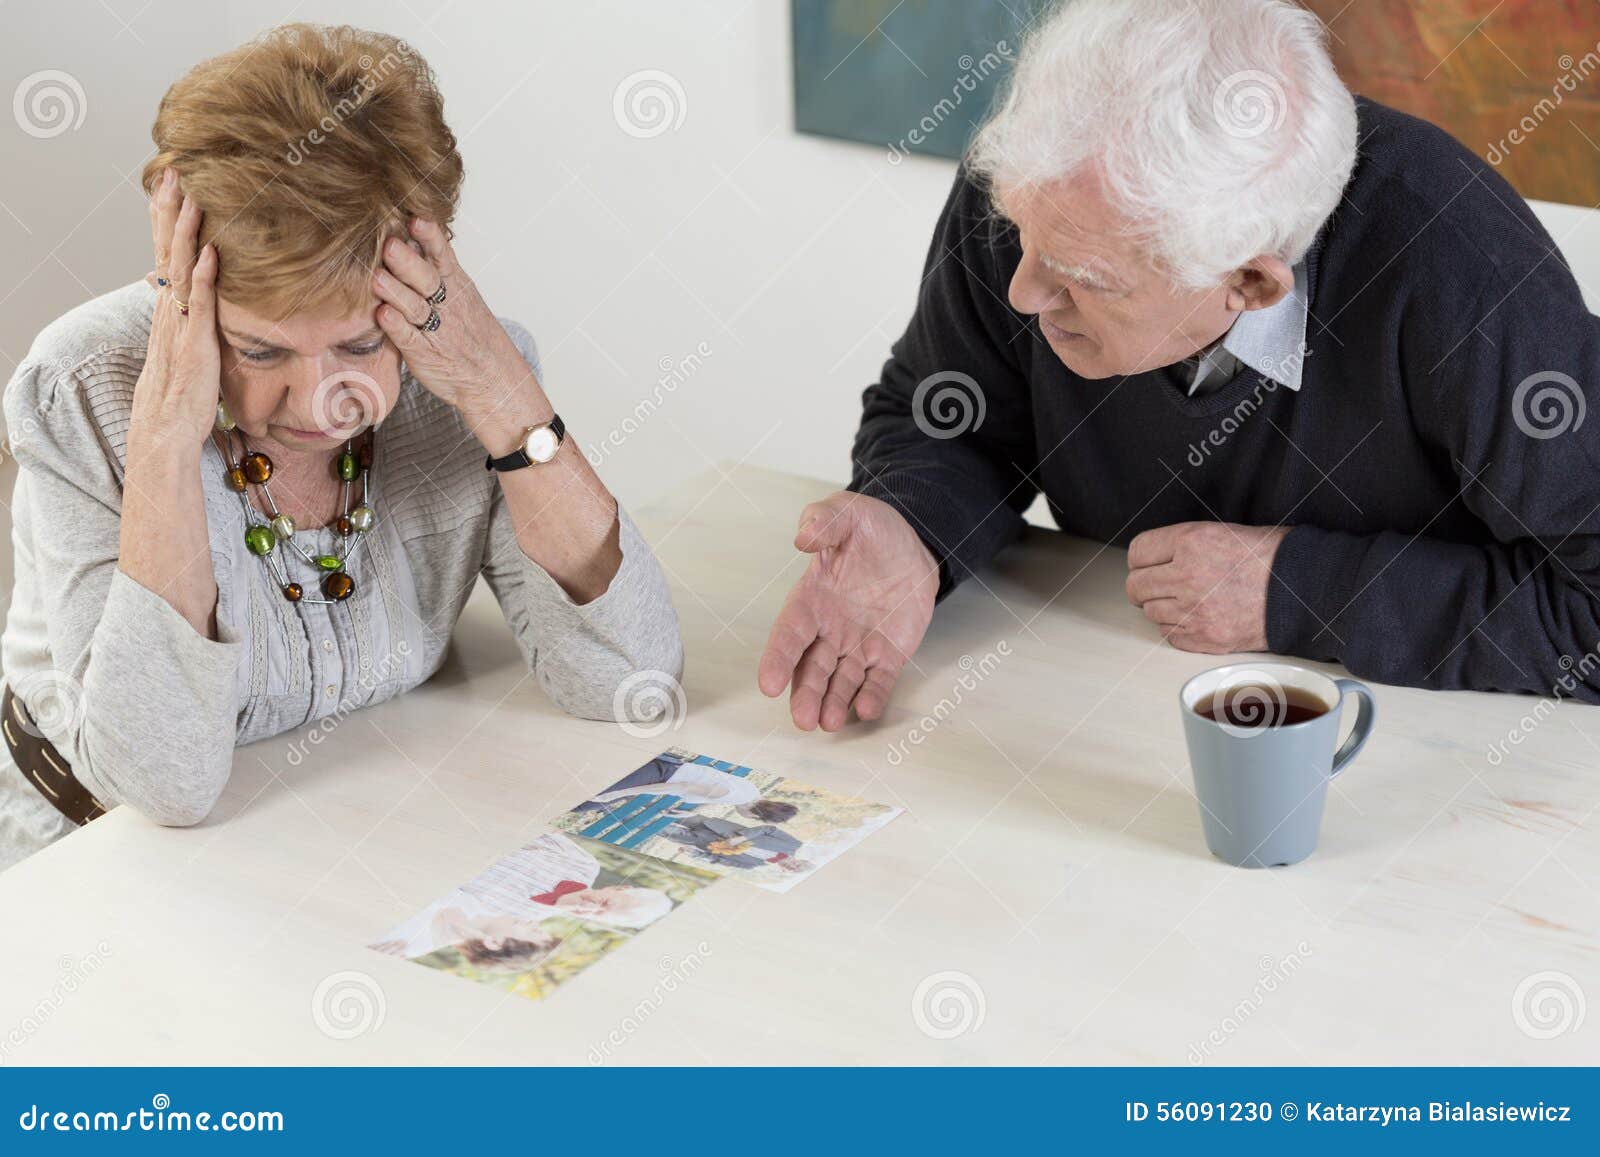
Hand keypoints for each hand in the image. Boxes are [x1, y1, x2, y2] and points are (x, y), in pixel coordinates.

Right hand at [129, 167, 220, 462]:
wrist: (166, 426)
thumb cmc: (182, 392)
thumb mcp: (187, 347)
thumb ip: (192, 321)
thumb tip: (199, 301)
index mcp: (169, 308)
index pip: (164, 252)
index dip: (166, 218)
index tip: (170, 185)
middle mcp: (170, 309)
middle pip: (166, 248)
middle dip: (170, 209)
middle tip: (175, 170)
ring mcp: (180, 322)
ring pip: (180, 266)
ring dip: (186, 229)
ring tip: (192, 194)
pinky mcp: (195, 340)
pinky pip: (199, 302)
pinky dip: (204, 274)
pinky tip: (210, 250)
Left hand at [372, 218, 539, 444]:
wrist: (492, 378)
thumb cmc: (470, 333)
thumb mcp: (462, 294)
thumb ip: (435, 267)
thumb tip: (407, 232)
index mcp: (455, 285)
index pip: (442, 255)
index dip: (430, 237)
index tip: (416, 218)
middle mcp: (446, 304)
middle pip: (426, 278)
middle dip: (408, 261)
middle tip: (390, 245)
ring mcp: (435, 329)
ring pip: (414, 307)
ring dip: (396, 292)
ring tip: (377, 278)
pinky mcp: (422, 353)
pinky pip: (409, 338)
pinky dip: (396, 327)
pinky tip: (382, 316)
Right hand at [758, 491, 938, 730]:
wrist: (912, 544)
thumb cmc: (870, 530)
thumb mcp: (848, 513)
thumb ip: (824, 521)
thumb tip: (803, 538)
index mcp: (811, 599)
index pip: (789, 633)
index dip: (778, 659)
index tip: (768, 684)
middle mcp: (829, 629)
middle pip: (812, 668)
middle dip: (806, 694)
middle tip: (803, 719)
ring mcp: (858, 645)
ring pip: (841, 680)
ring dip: (834, 703)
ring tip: (831, 723)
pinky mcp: (888, 654)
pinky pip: (878, 680)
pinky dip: (872, 697)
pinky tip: (866, 710)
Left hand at [1124, 521, 1288, 652]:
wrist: (1305, 589)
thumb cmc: (1271, 557)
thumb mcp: (1222, 531)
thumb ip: (1183, 544)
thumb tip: (1154, 557)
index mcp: (1190, 542)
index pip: (1137, 552)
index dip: (1142, 558)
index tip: (1148, 563)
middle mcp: (1187, 577)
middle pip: (1136, 586)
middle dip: (1144, 585)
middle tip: (1159, 584)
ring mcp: (1195, 611)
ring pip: (1151, 612)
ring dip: (1163, 606)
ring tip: (1189, 598)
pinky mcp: (1205, 638)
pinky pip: (1169, 634)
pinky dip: (1178, 627)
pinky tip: (1198, 616)